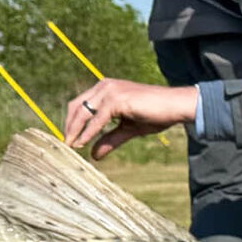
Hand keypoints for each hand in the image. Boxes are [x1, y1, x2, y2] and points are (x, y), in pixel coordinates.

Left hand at [63, 79, 198, 158]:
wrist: (175, 106)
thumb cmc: (156, 114)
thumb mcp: (128, 129)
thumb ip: (110, 139)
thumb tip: (93, 155)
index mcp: (106, 88)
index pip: (80, 104)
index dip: (72, 122)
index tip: (69, 139)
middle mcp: (105, 86)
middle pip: (77, 106)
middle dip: (69, 126)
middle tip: (66, 145)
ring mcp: (110, 91)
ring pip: (83, 112)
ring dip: (74, 130)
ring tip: (71, 146)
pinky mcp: (117, 100)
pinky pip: (96, 120)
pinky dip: (88, 133)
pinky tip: (82, 144)